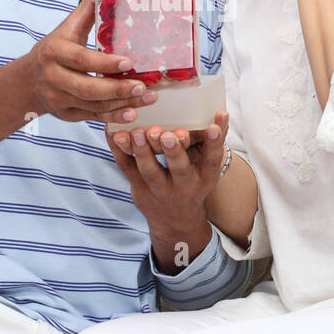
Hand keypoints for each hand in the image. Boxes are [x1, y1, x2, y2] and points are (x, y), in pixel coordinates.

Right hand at [23, 0, 156, 124]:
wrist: (28, 81)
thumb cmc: (55, 49)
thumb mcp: (67, 27)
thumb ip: (90, 8)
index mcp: (54, 52)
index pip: (81, 59)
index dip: (104, 63)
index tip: (129, 62)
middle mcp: (54, 77)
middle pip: (87, 88)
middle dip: (117, 89)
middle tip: (143, 86)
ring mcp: (59, 98)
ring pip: (93, 105)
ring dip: (122, 104)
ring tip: (147, 98)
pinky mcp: (66, 114)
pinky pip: (92, 116)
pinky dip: (113, 116)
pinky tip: (132, 112)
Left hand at [106, 111, 229, 270]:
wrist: (175, 222)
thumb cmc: (193, 184)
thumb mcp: (207, 170)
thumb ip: (212, 143)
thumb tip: (221, 111)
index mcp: (205, 177)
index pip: (213, 160)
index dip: (215, 143)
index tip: (213, 126)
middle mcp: (184, 185)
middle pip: (179, 168)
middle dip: (173, 151)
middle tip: (168, 134)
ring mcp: (159, 189)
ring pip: (149, 170)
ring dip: (142, 151)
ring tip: (138, 132)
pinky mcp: (138, 188)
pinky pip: (126, 167)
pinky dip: (118, 148)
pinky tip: (113, 131)